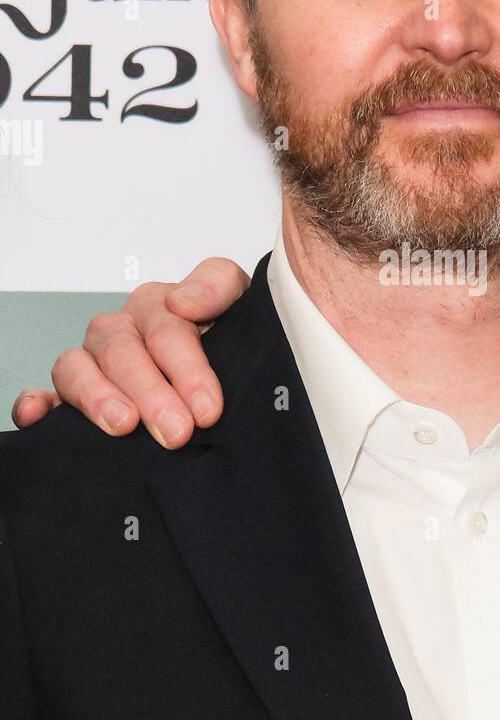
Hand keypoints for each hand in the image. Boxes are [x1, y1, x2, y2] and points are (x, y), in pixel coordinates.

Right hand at [11, 258, 250, 448]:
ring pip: (77, 367)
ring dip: (97, 396)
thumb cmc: (233, 338)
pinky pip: (46, 393)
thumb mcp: (242, 305)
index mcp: (159, 306)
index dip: (188, 368)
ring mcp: (94, 361)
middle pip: (122, 351)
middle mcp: (121, 330)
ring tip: (123, 425)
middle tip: (176, 432)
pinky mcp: (73, 394)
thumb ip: (218, 287)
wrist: (234, 368)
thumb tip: (181, 301)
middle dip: (151, 393)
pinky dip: (38, 403)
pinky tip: (37, 415)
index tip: (208, 409)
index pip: (166, 327)